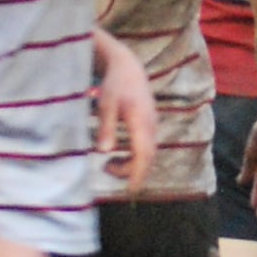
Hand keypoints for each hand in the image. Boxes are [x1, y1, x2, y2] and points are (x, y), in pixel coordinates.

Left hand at [92, 32, 158, 191]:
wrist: (128, 67)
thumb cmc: (114, 85)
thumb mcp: (105, 105)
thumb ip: (106, 128)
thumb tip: (104, 152)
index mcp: (141, 122)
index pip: (143, 155)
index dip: (138, 174)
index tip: (129, 189)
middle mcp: (151, 125)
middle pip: (148, 157)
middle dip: (131, 171)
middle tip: (107, 170)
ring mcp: (152, 124)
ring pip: (148, 153)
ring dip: (132, 164)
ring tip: (108, 165)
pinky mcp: (150, 123)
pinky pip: (147, 146)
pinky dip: (135, 156)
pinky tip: (118, 155)